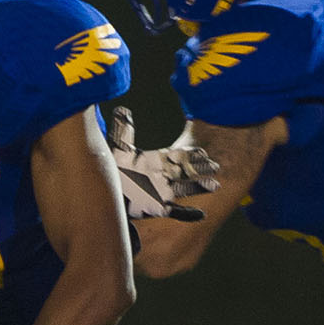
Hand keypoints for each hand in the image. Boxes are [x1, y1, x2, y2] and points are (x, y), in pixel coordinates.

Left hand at [107, 106, 215, 221]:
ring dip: (199, 188)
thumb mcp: (119, 149)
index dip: (190, 154)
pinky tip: (200, 214)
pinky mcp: (157, 208)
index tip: (203, 151)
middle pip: (186, 171)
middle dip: (200, 169)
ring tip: (214, 186)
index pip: (178, 155)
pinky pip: (176, 212)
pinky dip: (188, 214)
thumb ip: (123, 131)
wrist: (108, 193)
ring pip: (185, 189)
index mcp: (157, 161)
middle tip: (215, 166)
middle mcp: (163, 176)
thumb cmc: (114, 170)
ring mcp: (162, 193)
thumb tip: (122, 110)